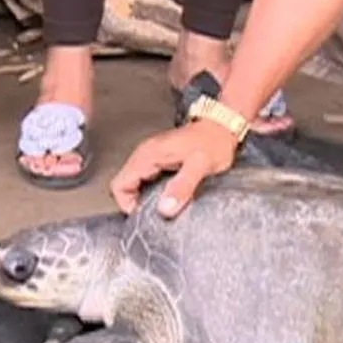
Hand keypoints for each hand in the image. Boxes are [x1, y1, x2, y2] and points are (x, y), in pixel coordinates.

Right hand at [110, 120, 239, 216]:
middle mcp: (145, 155)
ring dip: (146, 199)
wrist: (224, 127)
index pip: (119, 185)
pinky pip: (147, 181)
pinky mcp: (161, 160)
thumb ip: (182, 186)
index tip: (145, 215)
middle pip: (125, 186)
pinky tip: (170, 197)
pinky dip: (154, 192)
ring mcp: (152, 157)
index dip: (127, 204)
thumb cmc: (214, 142)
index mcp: (148, 155)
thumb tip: (165, 208)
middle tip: (158, 214)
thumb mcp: (200, 166)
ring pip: (135, 184)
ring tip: (166, 207)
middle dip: (137, 203)